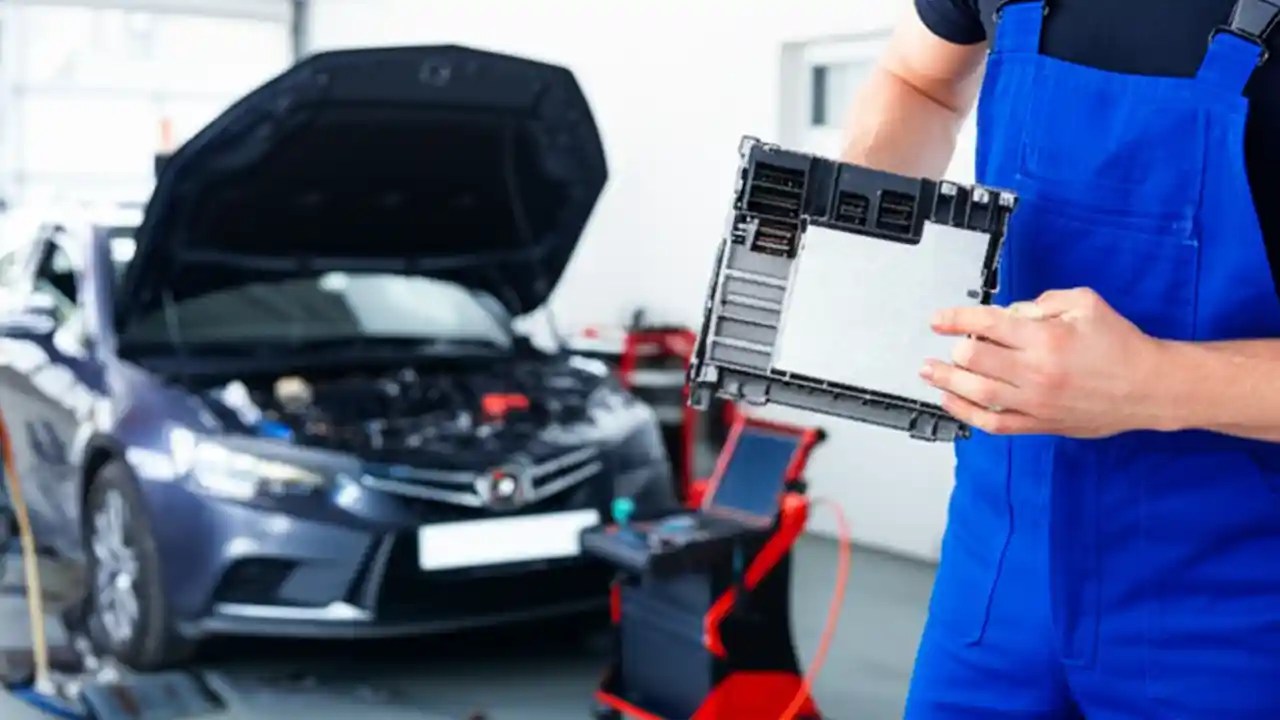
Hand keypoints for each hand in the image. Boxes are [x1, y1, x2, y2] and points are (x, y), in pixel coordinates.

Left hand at [920, 287, 1168, 436]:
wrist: (1151, 387)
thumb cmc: (1121, 345)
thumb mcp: (1085, 303)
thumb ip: (1042, 303)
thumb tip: (1008, 313)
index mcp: (1046, 338)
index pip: (987, 324)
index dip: (956, 319)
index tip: (939, 319)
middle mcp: (1037, 371)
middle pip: (976, 358)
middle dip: (954, 349)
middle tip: (945, 344)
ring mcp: (1036, 401)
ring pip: (978, 393)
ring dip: (947, 380)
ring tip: (928, 371)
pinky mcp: (1041, 423)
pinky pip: (995, 423)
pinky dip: (966, 413)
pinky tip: (951, 400)